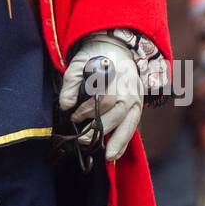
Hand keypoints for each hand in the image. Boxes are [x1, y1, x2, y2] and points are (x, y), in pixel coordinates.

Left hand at [58, 34, 144, 160]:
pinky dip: (126, 140)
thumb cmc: (95, 57)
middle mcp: (129, 88)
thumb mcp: (78, 64)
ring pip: (130, 122)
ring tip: (108, 157)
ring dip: (119, 141)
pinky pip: (134, 125)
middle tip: (82, 139)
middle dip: (99, 129)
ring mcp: (136, 97)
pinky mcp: (138, 105)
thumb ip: (70, 83)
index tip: (74, 117)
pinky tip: (117, 152)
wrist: (115, 49)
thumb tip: (66, 105)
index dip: (88, 111)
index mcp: (114, 76)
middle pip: (118, 113)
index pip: (104, 99)